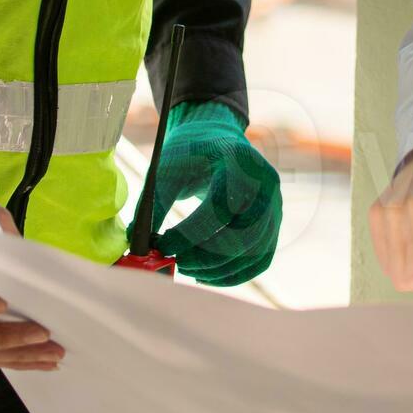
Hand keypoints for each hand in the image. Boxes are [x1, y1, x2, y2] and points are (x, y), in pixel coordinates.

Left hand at [150, 100, 281, 286]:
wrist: (217, 138)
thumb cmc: (189, 153)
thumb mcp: (167, 170)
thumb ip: (153, 207)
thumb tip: (138, 247)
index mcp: (237, 163)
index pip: (218, 209)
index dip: (188, 235)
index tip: (161, 246)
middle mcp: (264, 185)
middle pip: (242, 236)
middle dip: (205, 258)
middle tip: (176, 263)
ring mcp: (274, 205)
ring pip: (253, 253)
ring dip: (219, 271)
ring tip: (188, 270)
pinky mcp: (274, 223)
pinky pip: (260, 260)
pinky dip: (234, 274)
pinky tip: (207, 275)